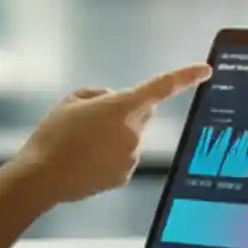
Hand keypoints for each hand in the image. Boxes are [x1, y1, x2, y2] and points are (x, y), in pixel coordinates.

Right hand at [17, 63, 212, 202]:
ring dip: (114, 136)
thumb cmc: (53, 136)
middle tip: (93, 121)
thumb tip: (113, 99)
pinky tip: (86, 160)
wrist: (42, 177)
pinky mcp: (126, 175)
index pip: (161, 87)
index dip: (185, 76)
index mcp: (121, 107)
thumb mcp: (70, 101)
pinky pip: (124, 157)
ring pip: (131, 137)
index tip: (205, 70)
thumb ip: (99, 94)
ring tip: (82, 145)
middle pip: (142, 113)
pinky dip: (110, 156)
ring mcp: (131, 156)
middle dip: (127, 112)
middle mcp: (133, 132)